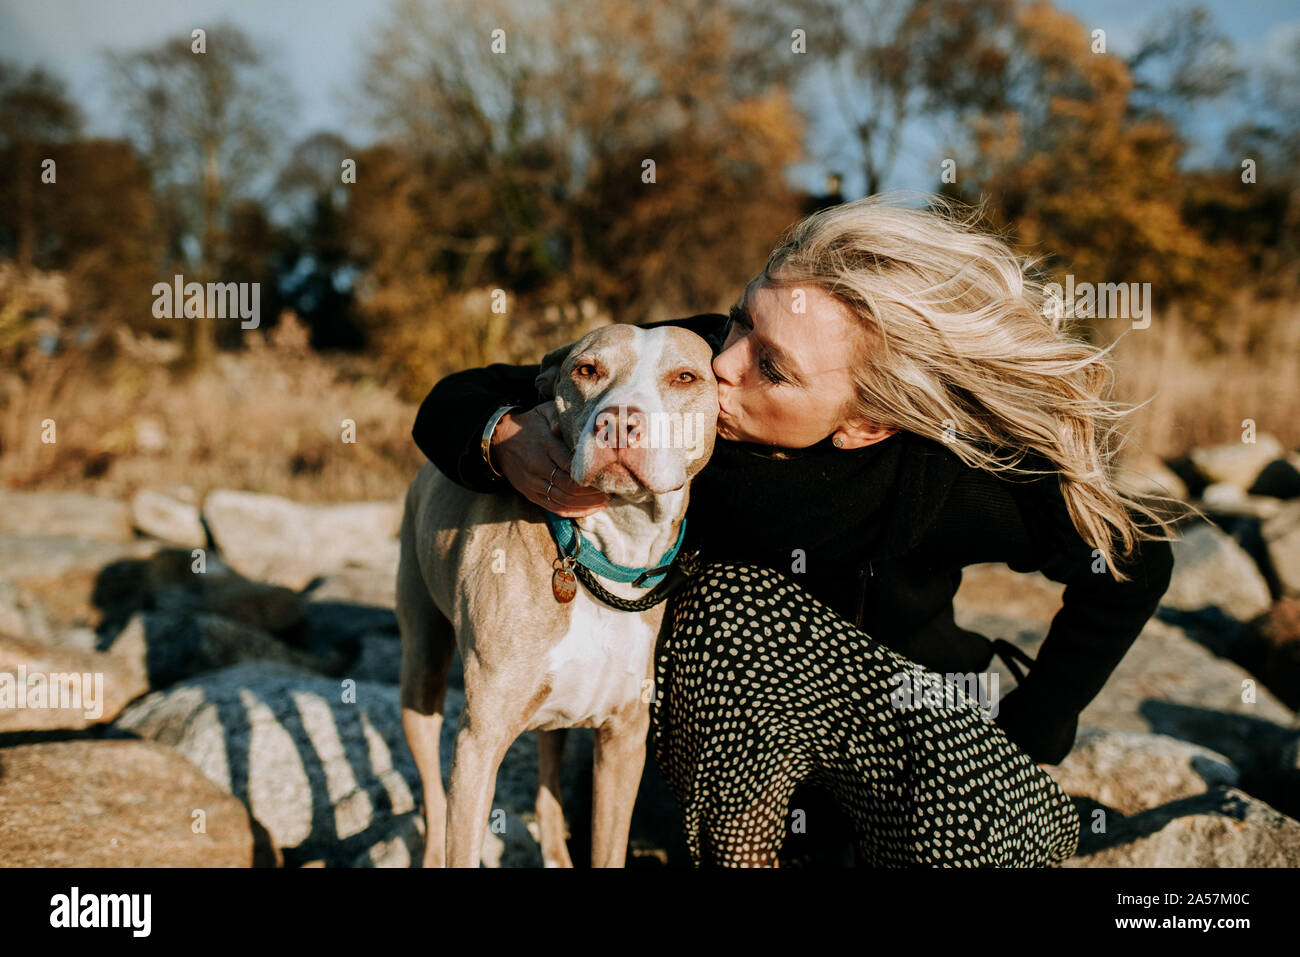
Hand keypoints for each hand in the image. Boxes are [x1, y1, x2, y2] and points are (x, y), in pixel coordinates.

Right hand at [492, 404, 609, 516]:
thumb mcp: (545, 411)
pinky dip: (574, 512)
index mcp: (546, 446)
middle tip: (614, 490)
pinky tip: (590, 510)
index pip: (572, 466)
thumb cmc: (530, 424)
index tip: (610, 474)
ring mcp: (533, 484)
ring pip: (564, 500)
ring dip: (588, 504)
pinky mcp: (530, 494)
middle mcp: (538, 467)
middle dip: (595, 492)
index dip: (592, 474)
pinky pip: (554, 508)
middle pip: (570, 487)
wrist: (498, 439)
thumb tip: (574, 429)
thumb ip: (559, 417)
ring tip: (606, 501)